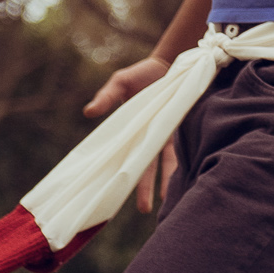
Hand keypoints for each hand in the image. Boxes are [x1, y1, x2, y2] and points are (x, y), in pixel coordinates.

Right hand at [84, 56, 177, 211]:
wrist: (172, 63)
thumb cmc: (141, 74)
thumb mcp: (120, 83)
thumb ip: (106, 97)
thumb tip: (89, 112)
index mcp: (132, 133)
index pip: (125, 159)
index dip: (121, 176)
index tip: (113, 195)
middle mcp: (150, 138)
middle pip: (146, 168)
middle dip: (144, 189)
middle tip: (144, 209)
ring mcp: (167, 135)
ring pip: (166, 164)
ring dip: (165, 182)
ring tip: (165, 201)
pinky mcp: (182, 128)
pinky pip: (182, 150)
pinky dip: (181, 164)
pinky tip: (184, 179)